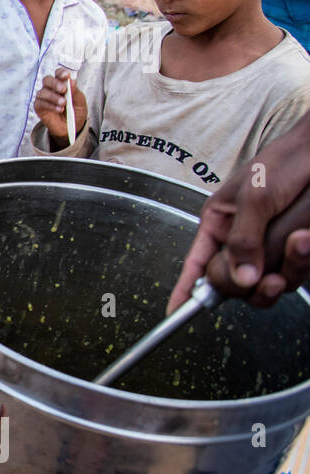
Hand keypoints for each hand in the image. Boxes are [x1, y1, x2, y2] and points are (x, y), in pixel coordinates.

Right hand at [32, 68, 85, 147]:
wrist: (71, 127)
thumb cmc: (76, 111)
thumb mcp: (80, 101)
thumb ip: (75, 91)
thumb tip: (71, 81)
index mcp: (62, 83)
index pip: (58, 74)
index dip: (61, 73)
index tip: (66, 76)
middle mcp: (51, 88)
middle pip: (47, 80)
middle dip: (55, 83)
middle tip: (63, 90)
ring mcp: (43, 97)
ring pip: (43, 92)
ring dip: (53, 97)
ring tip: (63, 103)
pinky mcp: (39, 107)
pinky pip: (40, 103)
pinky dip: (50, 105)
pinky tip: (59, 109)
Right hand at [168, 115, 309, 310]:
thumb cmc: (283, 162)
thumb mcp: (254, 197)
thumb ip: (244, 239)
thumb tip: (241, 278)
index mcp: (219, 224)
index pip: (196, 263)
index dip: (185, 287)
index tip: (175, 312)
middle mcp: (243, 241)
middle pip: (237, 284)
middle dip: (251, 285)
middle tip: (264, 278)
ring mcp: (271, 248)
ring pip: (271, 283)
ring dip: (287, 268)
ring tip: (299, 241)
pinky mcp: (297, 252)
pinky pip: (297, 272)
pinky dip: (302, 261)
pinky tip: (306, 238)